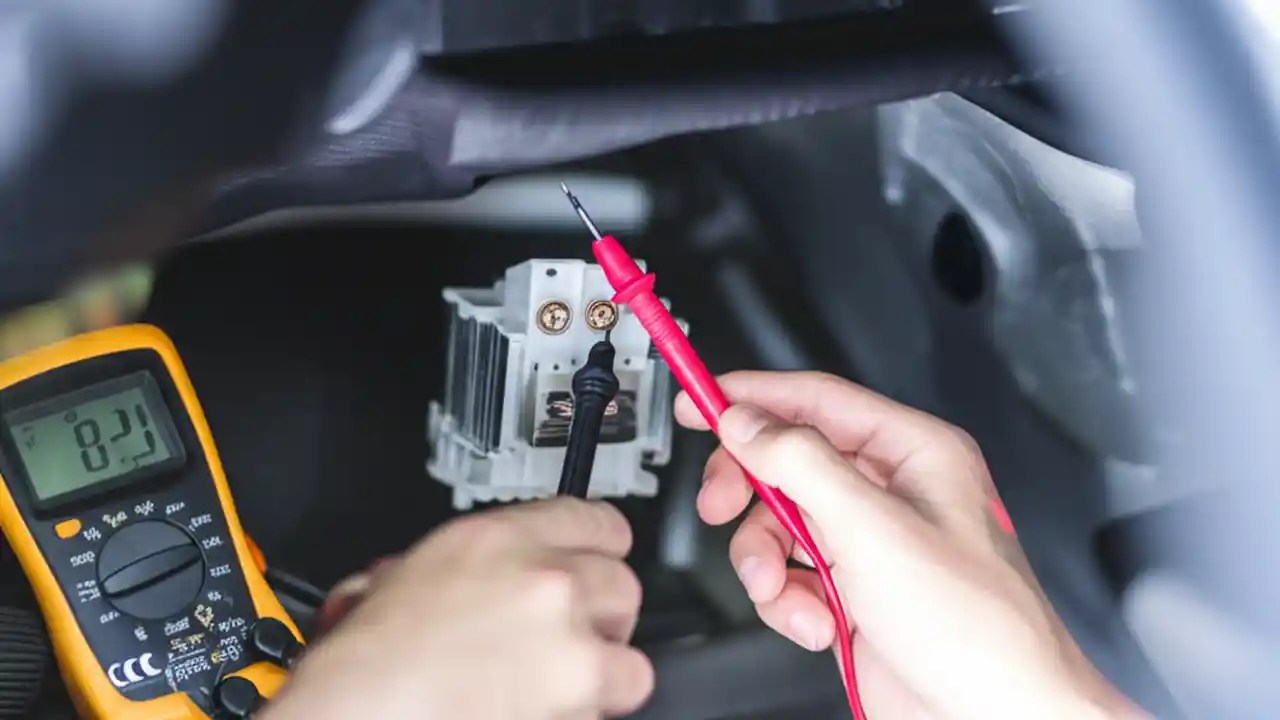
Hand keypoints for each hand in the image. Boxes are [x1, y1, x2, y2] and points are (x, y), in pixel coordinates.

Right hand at [260, 499, 653, 719]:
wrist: (360, 713)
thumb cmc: (366, 665)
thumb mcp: (407, 576)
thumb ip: (468, 563)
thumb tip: (483, 574)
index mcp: (498, 540)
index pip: (594, 520)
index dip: (597, 549)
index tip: (596, 564)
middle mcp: (544, 581)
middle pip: (622, 584)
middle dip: (599, 615)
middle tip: (570, 636)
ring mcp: (568, 642)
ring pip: (628, 652)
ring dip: (599, 671)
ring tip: (556, 685)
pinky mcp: (579, 695)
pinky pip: (614, 702)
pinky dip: (588, 711)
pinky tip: (548, 710)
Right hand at [676, 371, 1143, 719]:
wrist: (994, 719)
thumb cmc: (978, 628)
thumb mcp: (874, 530)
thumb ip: (802, 464)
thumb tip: (750, 423)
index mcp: (914, 455)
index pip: (817, 400)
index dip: (752, 397)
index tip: (699, 400)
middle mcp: (891, 493)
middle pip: (787, 462)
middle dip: (748, 490)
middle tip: (719, 506)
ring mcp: (869, 544)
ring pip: (778, 524)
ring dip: (765, 563)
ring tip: (781, 592)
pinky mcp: (851, 591)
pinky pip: (788, 575)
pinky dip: (786, 601)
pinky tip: (814, 622)